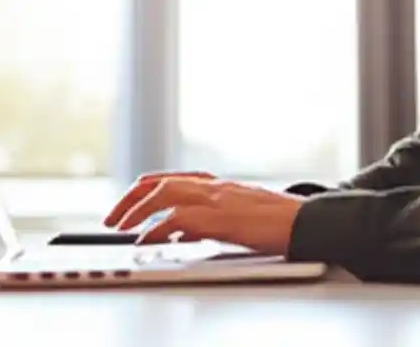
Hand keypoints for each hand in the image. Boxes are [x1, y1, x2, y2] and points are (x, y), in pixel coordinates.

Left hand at [103, 173, 303, 255]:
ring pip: (163, 194)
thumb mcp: (239, 216)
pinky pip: (177, 219)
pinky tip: (145, 241)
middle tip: (112, 219)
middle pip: (159, 183)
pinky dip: (156, 229)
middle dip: (130, 199)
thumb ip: (208, 220)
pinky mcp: (221, 218)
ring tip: (120, 228)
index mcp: (218, 185)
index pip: (170, 179)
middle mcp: (213, 187)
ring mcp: (217, 199)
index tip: (125, 206)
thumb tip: (179, 232)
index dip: (142, 191)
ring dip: (136, 211)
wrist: (307, 221)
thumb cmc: (280, 222)